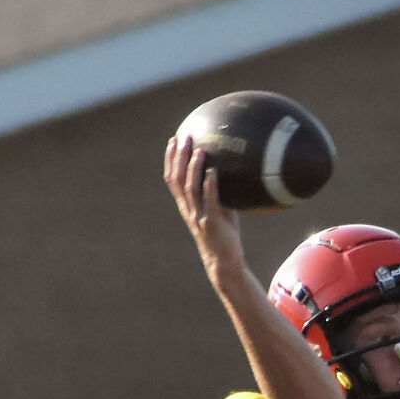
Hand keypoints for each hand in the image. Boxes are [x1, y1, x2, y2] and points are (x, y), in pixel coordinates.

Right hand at [163, 136, 246, 280]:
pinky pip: (209, 202)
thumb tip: (228, 171)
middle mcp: (188, 209)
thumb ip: (217, 193)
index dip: (171, 159)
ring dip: (194, 168)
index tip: (173, 141)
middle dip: (180, 157)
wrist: (225, 261)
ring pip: (191, 188)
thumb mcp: (218, 210)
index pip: (172, 178)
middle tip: (185, 137)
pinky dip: (210, 186)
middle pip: (178, 178)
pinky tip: (212, 172)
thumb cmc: (223, 234)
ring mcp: (199, 216)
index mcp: (185, 205)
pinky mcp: (212, 223)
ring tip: (200, 151)